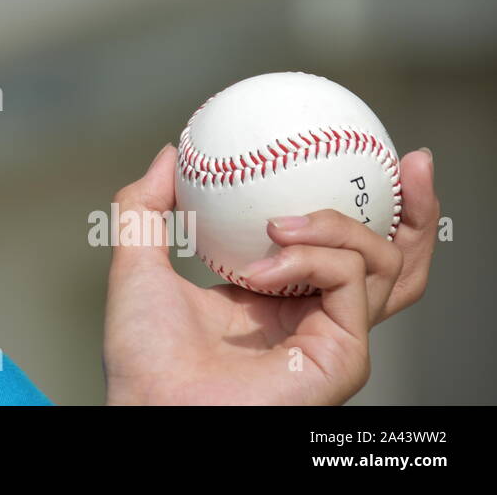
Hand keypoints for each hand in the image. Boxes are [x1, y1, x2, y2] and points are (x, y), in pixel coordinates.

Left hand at [101, 143, 438, 404]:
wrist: (151, 405)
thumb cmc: (142, 354)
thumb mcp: (139, 261)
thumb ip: (147, 208)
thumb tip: (170, 153)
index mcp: (277, 298)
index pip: (337, 249)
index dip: (358, 203)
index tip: (354, 148)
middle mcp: (314, 317)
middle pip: (390, 260)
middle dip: (412, 210)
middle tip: (406, 162)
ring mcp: (334, 336)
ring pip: (380, 262)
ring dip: (338, 223)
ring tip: (283, 219)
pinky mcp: (344, 354)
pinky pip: (350, 279)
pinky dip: (314, 256)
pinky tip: (271, 253)